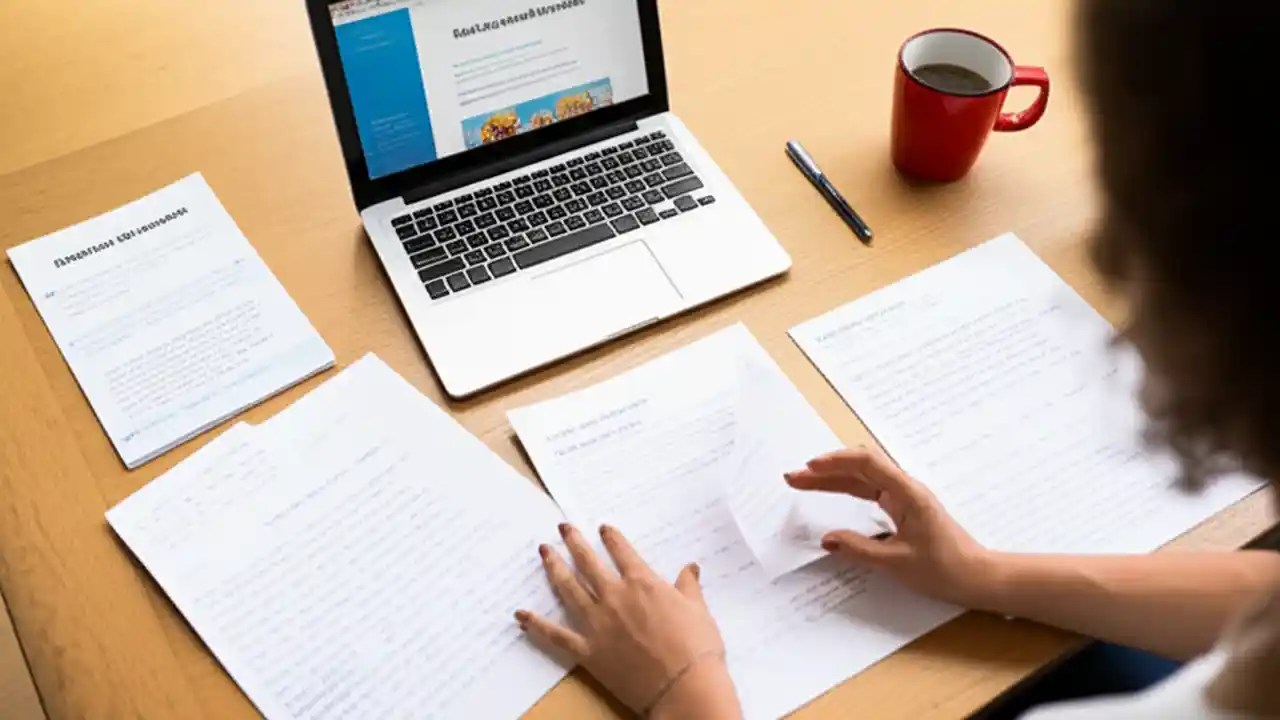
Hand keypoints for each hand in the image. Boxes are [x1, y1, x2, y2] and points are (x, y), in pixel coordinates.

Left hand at [516, 524, 739, 718]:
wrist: (684, 686)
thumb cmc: (696, 648)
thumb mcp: (698, 611)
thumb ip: (688, 587)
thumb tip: (690, 568)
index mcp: (643, 584)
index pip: (622, 552)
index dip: (611, 538)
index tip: (602, 528)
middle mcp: (615, 597)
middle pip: (588, 563)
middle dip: (574, 543)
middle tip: (562, 528)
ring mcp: (598, 624)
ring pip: (569, 589)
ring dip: (554, 569)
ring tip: (544, 552)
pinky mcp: (588, 651)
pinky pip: (556, 635)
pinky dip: (536, 624)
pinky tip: (521, 615)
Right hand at [786, 448, 993, 606]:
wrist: (976, 577)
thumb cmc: (943, 569)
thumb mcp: (896, 563)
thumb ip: (859, 549)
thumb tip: (827, 539)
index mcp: (906, 493)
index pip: (866, 464)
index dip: (834, 462)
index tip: (808, 468)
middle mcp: (904, 489)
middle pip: (859, 468)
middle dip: (825, 470)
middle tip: (794, 477)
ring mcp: (903, 498)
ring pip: (862, 479)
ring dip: (833, 479)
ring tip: (803, 483)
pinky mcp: (902, 509)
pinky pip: (869, 491)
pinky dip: (846, 489)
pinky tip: (831, 492)